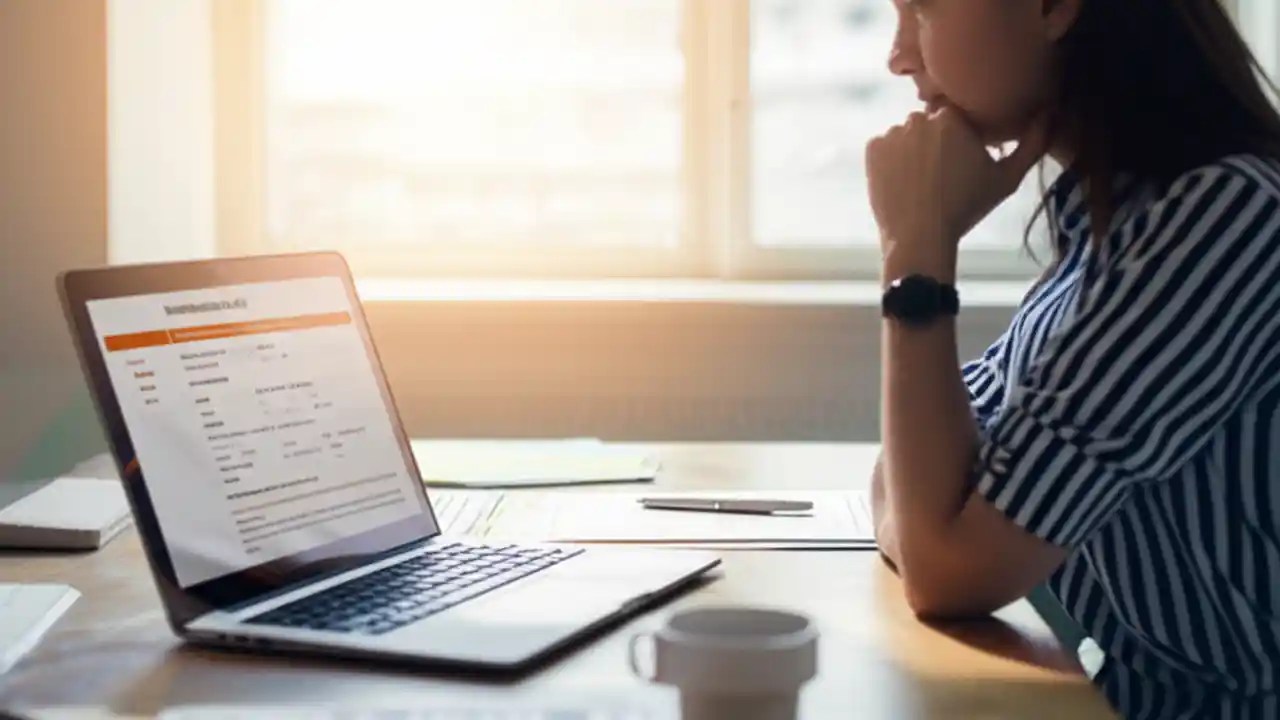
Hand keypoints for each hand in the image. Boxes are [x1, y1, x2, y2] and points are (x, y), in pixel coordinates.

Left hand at [866, 108, 1048, 282]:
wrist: (920, 237)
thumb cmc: (966, 209)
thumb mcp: (1007, 179)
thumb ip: (1032, 143)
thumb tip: (1050, 112)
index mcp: (953, 117)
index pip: (957, 114)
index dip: (960, 136)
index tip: (960, 160)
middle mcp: (921, 118)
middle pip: (930, 122)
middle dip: (936, 140)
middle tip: (941, 174)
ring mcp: (893, 132)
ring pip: (906, 134)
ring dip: (912, 149)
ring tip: (921, 181)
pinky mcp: (872, 149)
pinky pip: (884, 146)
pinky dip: (890, 160)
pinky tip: (903, 183)